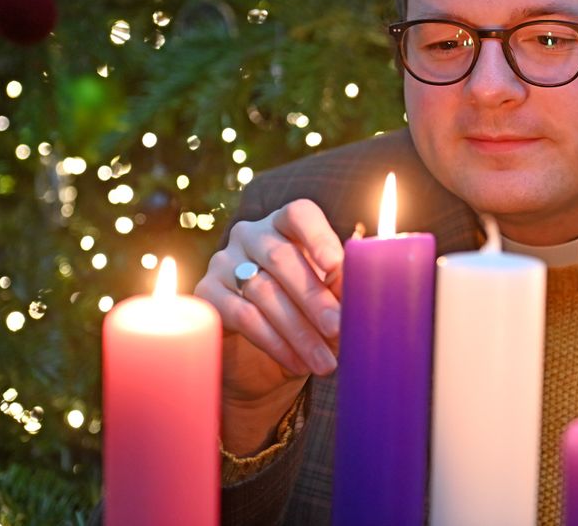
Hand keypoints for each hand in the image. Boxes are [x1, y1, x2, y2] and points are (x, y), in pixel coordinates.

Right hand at [194, 199, 344, 452]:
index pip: (299, 214)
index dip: (318, 236)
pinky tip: (296, 362)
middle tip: (338, 327)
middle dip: (313, 296)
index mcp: (285, 224)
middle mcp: (250, 234)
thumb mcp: (327, 298)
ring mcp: (223, 261)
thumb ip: (343, 287)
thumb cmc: (305, 314)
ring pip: (262, 291)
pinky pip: (241, 315)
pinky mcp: (206, 293)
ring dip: (298, 330)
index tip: (336, 265)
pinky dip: (273, 342)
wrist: (258, 356)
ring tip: (325, 362)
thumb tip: (372, 292)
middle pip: (281, 257)